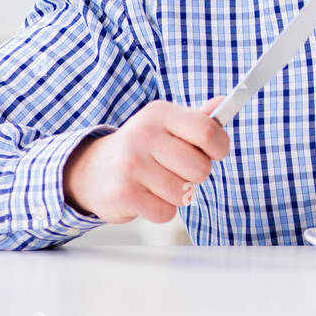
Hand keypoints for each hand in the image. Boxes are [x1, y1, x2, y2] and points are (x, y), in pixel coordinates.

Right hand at [62, 97, 229, 223]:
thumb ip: (198, 118)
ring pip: (184, 193)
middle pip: (200, 168)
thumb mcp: (166, 125)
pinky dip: (161, 210)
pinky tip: (145, 196)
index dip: (220, 147)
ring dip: (177, 195)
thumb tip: (223, 103)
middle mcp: (143, 135)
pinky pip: (165, 212)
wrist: (93, 170)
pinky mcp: (123, 193)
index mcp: (160, 113)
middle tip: (176, 171)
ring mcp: (131, 164)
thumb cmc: (142, 148)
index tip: (213, 153)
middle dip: (195, 176)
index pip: (207, 131)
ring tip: (157, 183)